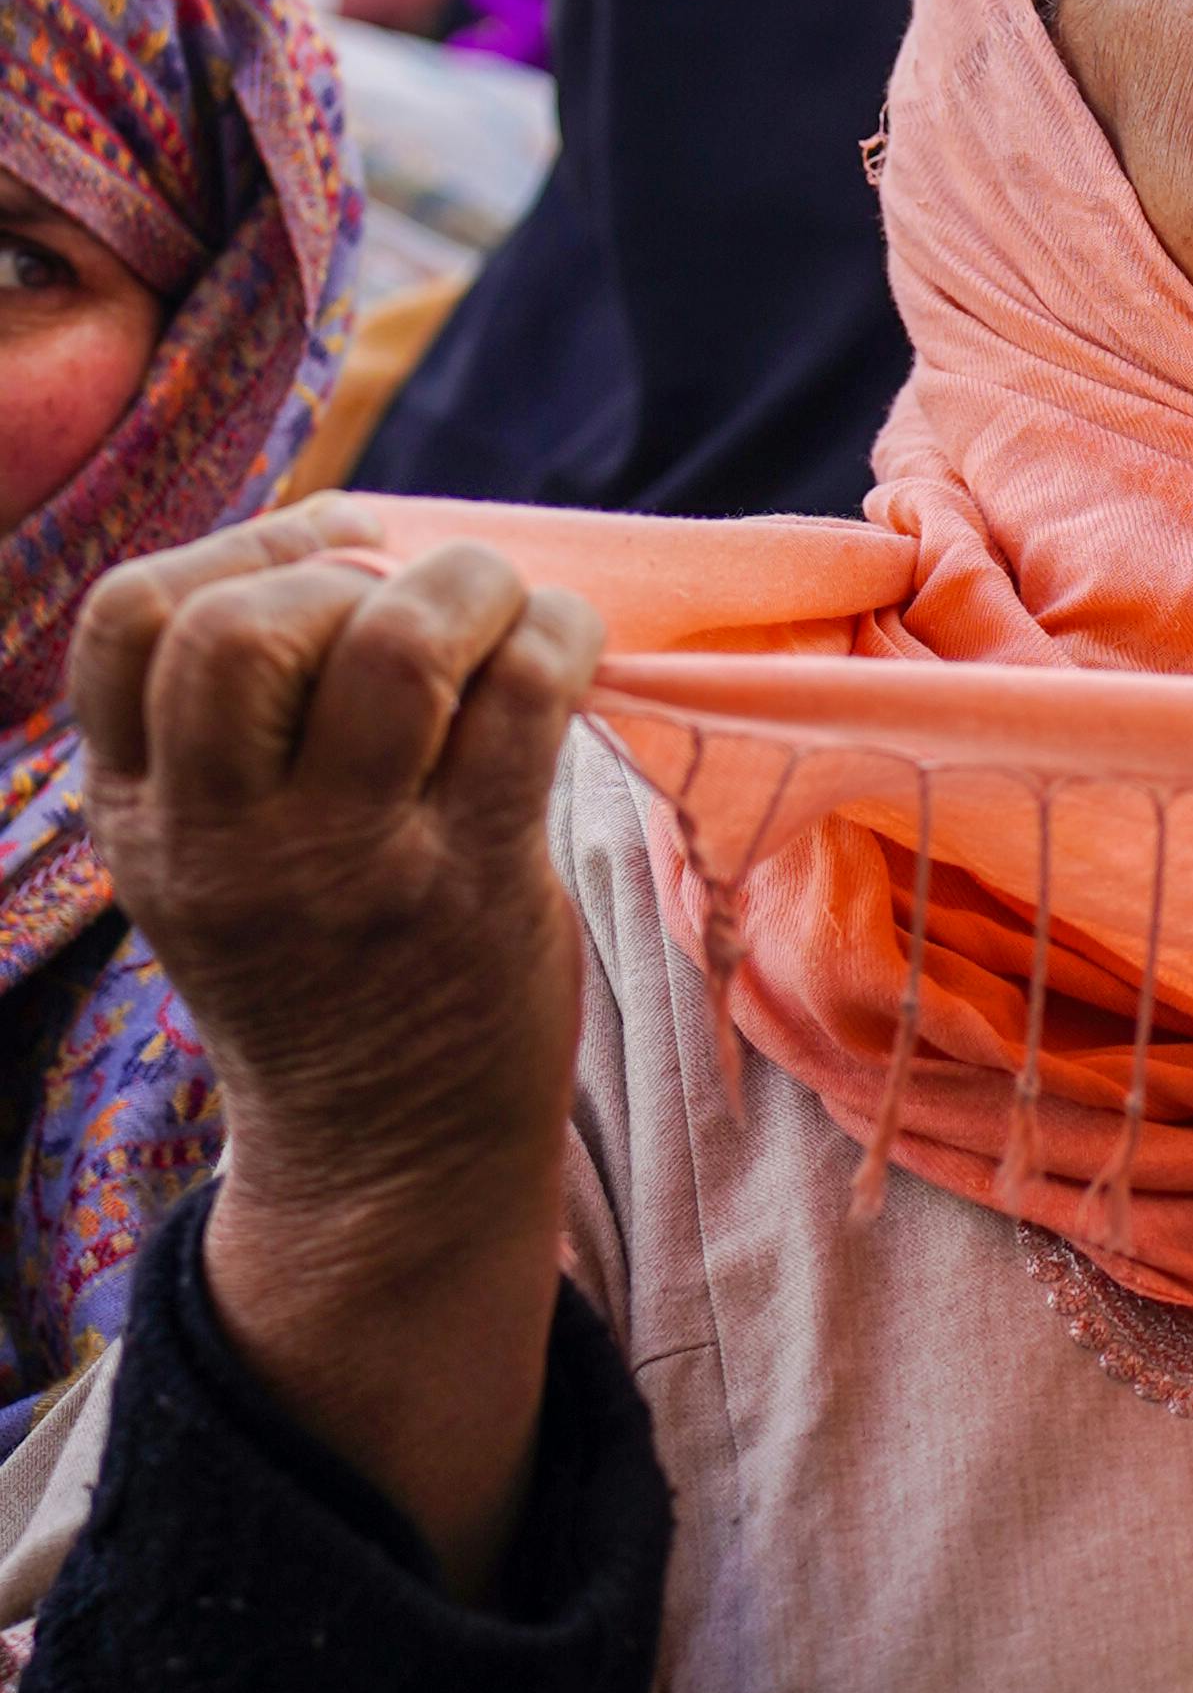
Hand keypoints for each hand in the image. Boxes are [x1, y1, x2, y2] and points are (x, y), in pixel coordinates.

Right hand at [71, 507, 602, 1594]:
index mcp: (144, 816)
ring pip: (392, 645)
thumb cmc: (324, 963)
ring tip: (503, 607)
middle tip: (413, 599)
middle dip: (342, 566)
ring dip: (468, 586)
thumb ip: (236, 722)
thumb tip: (350, 538)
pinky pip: (523, 698)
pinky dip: (558, 635)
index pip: (124, 626)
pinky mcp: (474, 881)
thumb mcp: (216, 853)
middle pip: (239, 626)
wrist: (390, 1154)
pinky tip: (567, 648)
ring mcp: (350, 864)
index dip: (230, 551)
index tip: (320, 560)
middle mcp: (227, 840)